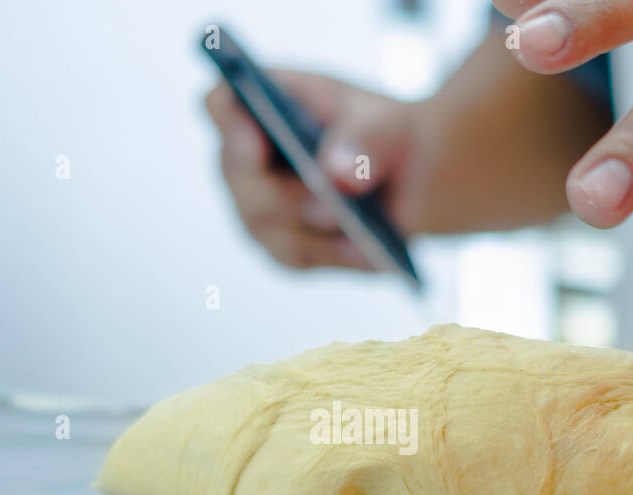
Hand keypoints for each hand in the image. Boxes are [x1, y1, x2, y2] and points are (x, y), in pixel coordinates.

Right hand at [204, 72, 417, 271]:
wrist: (408, 178)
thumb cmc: (385, 133)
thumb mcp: (389, 123)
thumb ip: (366, 138)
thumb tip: (335, 176)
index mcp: (265, 101)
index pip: (223, 104)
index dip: (230, 123)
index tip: (255, 145)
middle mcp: (247, 154)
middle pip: (237, 175)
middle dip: (280, 192)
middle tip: (325, 205)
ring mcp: (258, 204)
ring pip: (263, 223)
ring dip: (310, 228)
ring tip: (355, 234)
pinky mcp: (281, 245)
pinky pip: (296, 255)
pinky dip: (332, 253)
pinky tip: (364, 253)